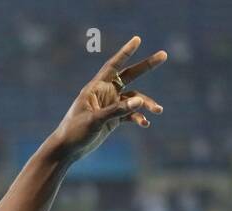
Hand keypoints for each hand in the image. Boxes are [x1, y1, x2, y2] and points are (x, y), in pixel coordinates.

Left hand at [49, 35, 166, 164]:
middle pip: (129, 76)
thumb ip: (117, 110)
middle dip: (146, 67)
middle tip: (164, 55)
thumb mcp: (95, 120)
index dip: (125, 53)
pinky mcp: (113, 119)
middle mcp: (104, 94)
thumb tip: (140, 101)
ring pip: (133, 99)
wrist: (67, 150)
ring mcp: (110, 106)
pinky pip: (130, 114)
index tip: (137, 39)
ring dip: (146, 104)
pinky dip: (138, 118)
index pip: (113, 66)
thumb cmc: (75, 132)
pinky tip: (145, 124)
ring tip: (158, 111)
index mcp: (95, 88)